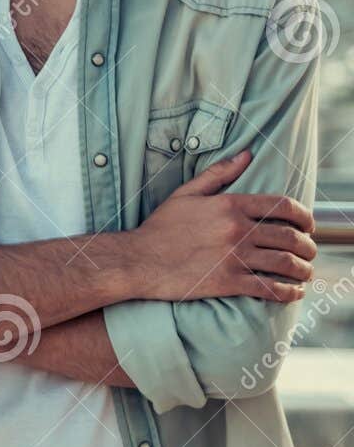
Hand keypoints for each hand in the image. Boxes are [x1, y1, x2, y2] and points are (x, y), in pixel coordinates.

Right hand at [133, 150, 315, 302]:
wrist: (137, 261)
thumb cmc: (159, 228)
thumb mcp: (185, 194)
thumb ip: (219, 174)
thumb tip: (247, 154)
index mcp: (229, 205)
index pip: (283, 206)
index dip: (305, 216)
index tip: (308, 225)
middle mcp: (237, 230)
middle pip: (290, 237)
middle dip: (308, 246)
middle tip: (309, 252)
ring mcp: (234, 257)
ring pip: (285, 263)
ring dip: (303, 270)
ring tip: (305, 273)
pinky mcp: (228, 282)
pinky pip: (270, 288)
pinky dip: (288, 292)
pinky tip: (292, 292)